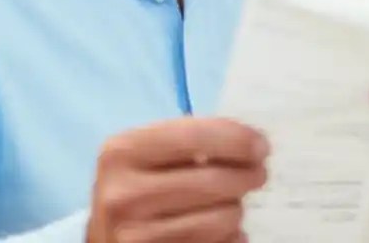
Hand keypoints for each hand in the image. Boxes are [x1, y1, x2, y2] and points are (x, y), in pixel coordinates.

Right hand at [86, 117, 268, 242]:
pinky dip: (231, 237)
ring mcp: (137, 236)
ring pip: (223, 218)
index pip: (194, 136)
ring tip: (228, 204)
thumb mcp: (145, 155)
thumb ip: (188, 140)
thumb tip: (250, 143)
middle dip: (247, 175)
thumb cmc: (136, 187)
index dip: (237, 139)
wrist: (107, 238)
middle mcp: (123, 195)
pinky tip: (219, 231)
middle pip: (214, 181)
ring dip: (236, 210)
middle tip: (257, 174)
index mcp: (121, 153)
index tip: (262, 146)